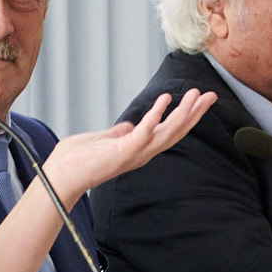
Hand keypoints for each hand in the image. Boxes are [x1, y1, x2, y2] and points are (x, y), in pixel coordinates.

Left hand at [43, 90, 216, 198]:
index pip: (170, 131)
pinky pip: (143, 133)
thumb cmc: (77, 159)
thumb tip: (129, 126)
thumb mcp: (104, 140)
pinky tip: (165, 100)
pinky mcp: (122, 152)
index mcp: (139, 149)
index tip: (201, 100)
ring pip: (167, 133)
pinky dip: (155, 116)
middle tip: (211, 95)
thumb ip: (119, 134)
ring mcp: (134, 154)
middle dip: (194, 114)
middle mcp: (142, 153)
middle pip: (176, 132)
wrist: (60, 175)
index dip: (187, 116)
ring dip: (183, 114)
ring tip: (196, 95)